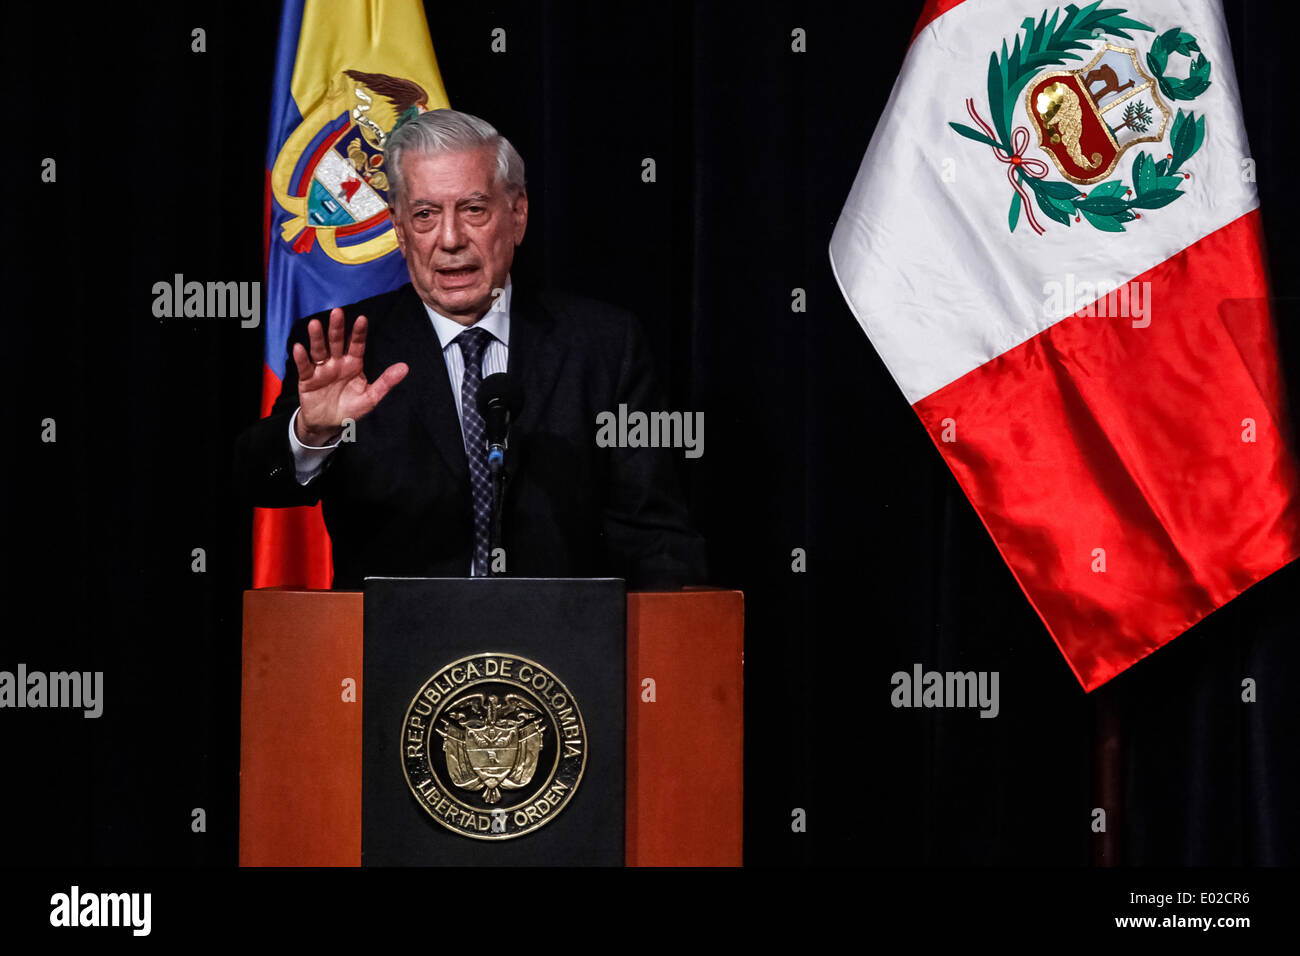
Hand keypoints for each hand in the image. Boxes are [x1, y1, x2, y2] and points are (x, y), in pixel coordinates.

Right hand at [292, 308, 408, 444]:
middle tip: (337, 312)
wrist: (329, 425)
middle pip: (337, 342)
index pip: (357, 345)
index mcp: (353, 364)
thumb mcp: (371, 397)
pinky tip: (299, 348)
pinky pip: (305, 367)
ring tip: (315, 324)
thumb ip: (386, 382)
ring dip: (317, 338)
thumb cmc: (351, 408)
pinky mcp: (308, 379)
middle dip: (337, 328)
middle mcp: (337, 362)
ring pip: (319, 350)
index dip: (359, 333)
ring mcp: (321, 369)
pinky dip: (301, 358)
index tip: (362, 319)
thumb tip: (405, 367)